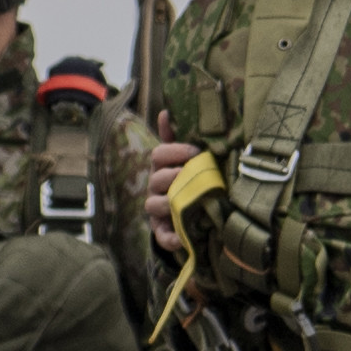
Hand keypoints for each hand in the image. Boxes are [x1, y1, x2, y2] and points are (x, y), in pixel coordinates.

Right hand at [142, 136, 197, 253]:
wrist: (193, 211)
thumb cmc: (188, 178)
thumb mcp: (184, 157)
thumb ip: (176, 136)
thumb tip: (166, 111)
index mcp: (161, 167)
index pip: (158, 154)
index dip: (176, 152)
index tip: (196, 152)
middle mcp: (155, 187)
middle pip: (156, 179)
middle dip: (174, 176)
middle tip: (193, 176)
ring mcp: (157, 210)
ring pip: (154, 205)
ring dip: (170, 203)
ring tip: (189, 202)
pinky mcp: (162, 230)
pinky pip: (161, 236)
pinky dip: (170, 239)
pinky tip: (181, 240)